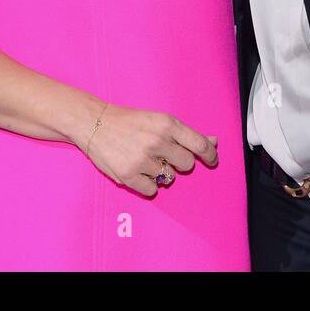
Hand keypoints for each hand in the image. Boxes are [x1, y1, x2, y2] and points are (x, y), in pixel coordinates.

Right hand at [81, 103, 218, 197]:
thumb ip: (187, 134)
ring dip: (160, 172)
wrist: (95, 123)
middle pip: (186, 164)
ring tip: (144, 159)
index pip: (200, 144)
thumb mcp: (160, 120)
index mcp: (167, 124)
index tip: (212, 161)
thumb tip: (214, 142)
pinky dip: (148, 184)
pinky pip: (153, 190)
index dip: (210, 155)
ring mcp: (142, 159)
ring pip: (169, 178)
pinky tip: (138, 171)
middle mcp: (157, 141)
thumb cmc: (131, 122)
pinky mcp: (128, 176)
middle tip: (165, 155)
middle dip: (179, 162)